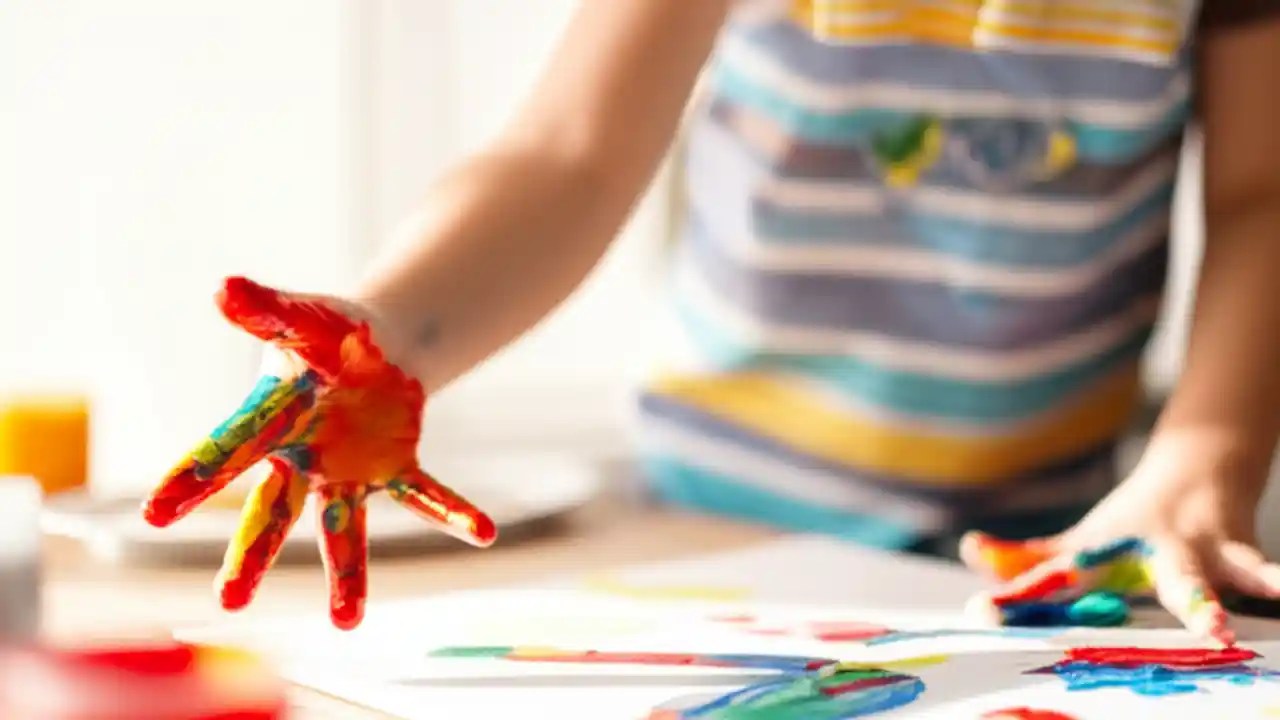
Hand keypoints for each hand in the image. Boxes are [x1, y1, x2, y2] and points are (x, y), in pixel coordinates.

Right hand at [141, 277, 495, 629]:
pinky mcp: (391, 470)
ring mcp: (346, 472)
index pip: (230, 449)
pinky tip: (484, 533)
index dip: (195, 476)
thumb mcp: (302, 316)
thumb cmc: (326, 331)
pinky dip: (453, 512)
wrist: (374, 343)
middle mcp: (301, 460)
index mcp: (271, 420)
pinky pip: (423, 495)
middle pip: (270, 514)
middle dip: (252, 555)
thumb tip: (224, 287)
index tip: (155, 513)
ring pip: (340, 529)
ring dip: (348, 572)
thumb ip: (266, 308)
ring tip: (347, 621)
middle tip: (230, 600)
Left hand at [960, 438, 1278, 644]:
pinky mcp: (1240, 555)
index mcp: (1100, 555)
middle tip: (1086, 623)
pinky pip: (1263, 573)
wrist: (1197, 468)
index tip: (979, 611)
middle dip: (1085, 602)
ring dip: (1206, 603)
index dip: (1015, 596)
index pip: (1050, 578)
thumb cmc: (1130, 524)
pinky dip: (1277, 583)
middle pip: (1107, 580)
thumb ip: (1028, 558)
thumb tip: (971, 551)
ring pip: (1204, 580)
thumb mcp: (1080, 543)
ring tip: (1217, 630)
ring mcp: (1195, 554)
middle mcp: (1144, 554)